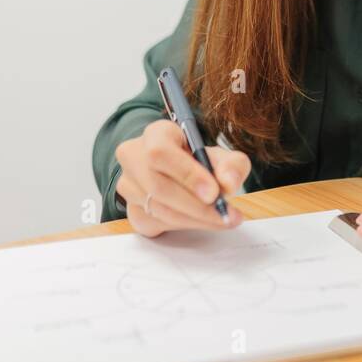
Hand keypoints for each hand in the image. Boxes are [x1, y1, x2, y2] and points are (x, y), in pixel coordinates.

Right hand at [114, 119, 249, 237]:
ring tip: (222, 220)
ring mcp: (129, 186)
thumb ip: (233, 165)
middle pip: (158, 186)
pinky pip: (156, 224)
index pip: (160, 152)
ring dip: (194, 219)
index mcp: (155, 134)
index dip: (187, 174)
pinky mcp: (132, 210)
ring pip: (158, 209)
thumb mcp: (223, 156)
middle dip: (196, 206)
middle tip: (225, 214)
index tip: (214, 192)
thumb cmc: (200, 161)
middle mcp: (133, 157)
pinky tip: (204, 222)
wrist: (184, 175)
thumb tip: (228, 183)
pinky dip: (184, 226)